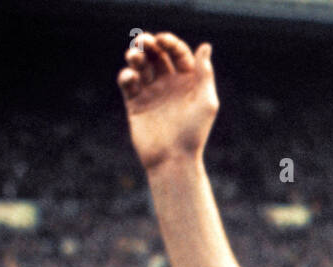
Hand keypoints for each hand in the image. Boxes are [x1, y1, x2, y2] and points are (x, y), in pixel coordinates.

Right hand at [118, 32, 218, 171]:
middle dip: (149, 44)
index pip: (178, 54)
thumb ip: (205, 74)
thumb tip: (205, 46)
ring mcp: (151, 93)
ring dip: (135, 56)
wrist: (173, 159)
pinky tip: (130, 78)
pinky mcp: (136, 104)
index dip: (170, 43)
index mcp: (188, 82)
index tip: (163, 41)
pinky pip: (128, 84)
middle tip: (143, 41)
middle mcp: (169, 85)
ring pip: (140, 66)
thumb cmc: (194, 133)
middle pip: (156, 55)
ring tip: (134, 56)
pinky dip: (126, 76)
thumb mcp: (206, 102)